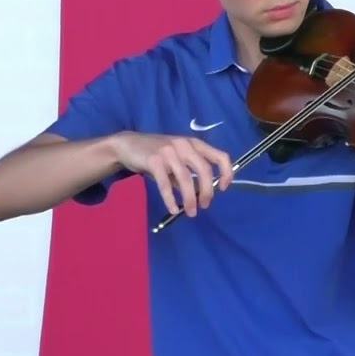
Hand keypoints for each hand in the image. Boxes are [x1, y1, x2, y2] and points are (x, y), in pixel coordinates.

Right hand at [112, 132, 233, 216]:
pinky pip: (165, 184)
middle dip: (207, 191)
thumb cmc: (157, 154)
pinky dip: (170, 199)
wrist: (128, 145)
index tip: (223, 188)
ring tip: (191, 212)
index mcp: (195, 143)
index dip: (226, 173)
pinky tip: (173, 209)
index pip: (220, 156)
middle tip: (205, 205)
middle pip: (204, 170)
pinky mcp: (154, 160)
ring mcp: (169, 151)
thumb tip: (201, 195)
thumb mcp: (177, 159)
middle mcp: (184, 145)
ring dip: (190, 198)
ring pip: (186, 179)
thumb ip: (189, 172)